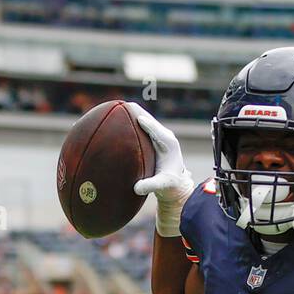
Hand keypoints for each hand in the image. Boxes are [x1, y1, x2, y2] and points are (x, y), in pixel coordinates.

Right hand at [129, 104, 194, 234]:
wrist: (177, 184)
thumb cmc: (170, 185)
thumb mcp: (162, 186)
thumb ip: (151, 185)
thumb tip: (137, 188)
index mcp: (169, 143)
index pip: (154, 128)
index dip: (143, 120)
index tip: (131, 113)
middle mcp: (165, 136)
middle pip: (149, 118)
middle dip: (134, 112)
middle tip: (118, 104)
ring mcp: (160, 135)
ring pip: (145, 119)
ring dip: (132, 113)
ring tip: (116, 106)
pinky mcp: (155, 137)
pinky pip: (142, 125)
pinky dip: (131, 120)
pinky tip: (118, 117)